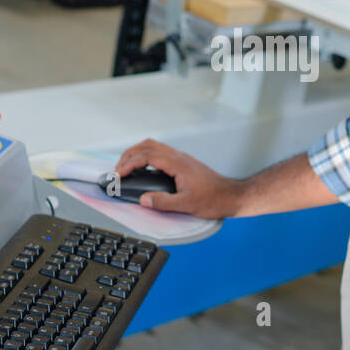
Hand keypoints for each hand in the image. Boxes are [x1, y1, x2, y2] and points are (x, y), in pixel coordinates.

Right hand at [113, 138, 242, 218]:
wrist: (232, 196)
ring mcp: (181, 158)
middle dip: (129, 154)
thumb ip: (163, 202)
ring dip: (138, 154)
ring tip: (127, 168)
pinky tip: (144, 171)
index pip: (146, 156)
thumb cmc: (214, 199)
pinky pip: (160, 153)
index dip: (129, 163)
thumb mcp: (187, 205)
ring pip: (154, 147)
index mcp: (177, 163)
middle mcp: (178, 157)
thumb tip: (143, 199)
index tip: (118, 174)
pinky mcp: (184, 163)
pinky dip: (147, 158)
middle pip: (147, 145)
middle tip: (118, 169)